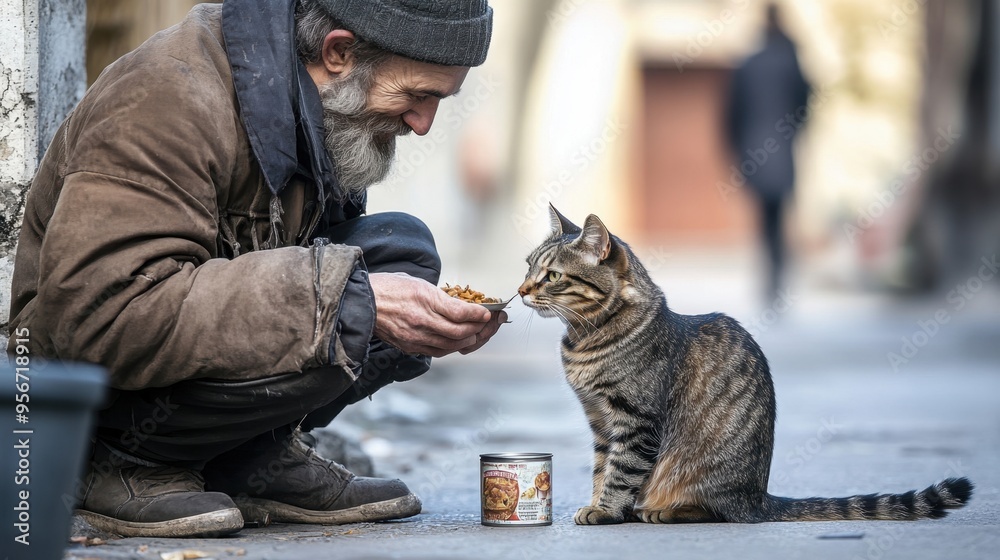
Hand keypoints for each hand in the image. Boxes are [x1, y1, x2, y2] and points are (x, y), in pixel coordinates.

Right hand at [369, 272, 507, 357]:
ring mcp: (416, 337)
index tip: (487, 313)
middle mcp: (422, 321)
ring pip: (452, 345)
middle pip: (461, 332)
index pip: (461, 313)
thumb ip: (443, 298)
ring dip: (470, 340)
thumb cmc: (389, 289)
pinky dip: (453, 347)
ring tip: (479, 333)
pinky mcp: (411, 347)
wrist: (362, 304)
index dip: (478, 315)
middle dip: (480, 329)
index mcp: (425, 300)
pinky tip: (460, 342)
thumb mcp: (420, 284)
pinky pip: (439, 351)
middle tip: (490, 324)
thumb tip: (465, 308)